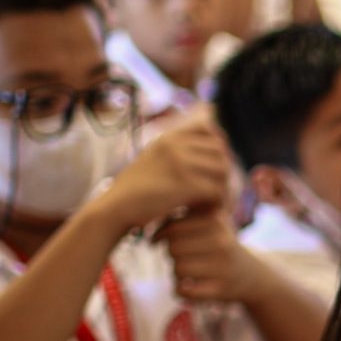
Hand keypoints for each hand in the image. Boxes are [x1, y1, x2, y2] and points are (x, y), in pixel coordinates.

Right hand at [95, 113, 230, 231]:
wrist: (116, 207)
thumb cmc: (136, 189)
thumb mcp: (154, 159)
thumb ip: (176, 149)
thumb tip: (201, 129)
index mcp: (168, 137)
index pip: (210, 130)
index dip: (220, 147)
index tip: (217, 166)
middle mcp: (175, 144)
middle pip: (220, 151)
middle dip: (224, 171)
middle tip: (218, 190)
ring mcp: (180, 162)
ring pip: (222, 170)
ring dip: (223, 188)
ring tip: (214, 202)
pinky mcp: (185, 184)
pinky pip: (216, 190)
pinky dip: (217, 202)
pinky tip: (208, 211)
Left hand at [154, 209, 259, 303]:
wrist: (251, 275)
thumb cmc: (220, 244)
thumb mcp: (211, 220)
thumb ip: (187, 209)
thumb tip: (150, 212)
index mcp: (217, 221)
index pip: (173, 227)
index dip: (159, 234)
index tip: (155, 240)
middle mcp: (222, 242)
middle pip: (173, 249)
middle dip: (171, 254)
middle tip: (179, 257)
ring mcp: (223, 267)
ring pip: (178, 269)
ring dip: (175, 273)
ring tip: (185, 272)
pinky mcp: (220, 290)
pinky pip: (184, 290)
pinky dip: (179, 290)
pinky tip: (185, 287)